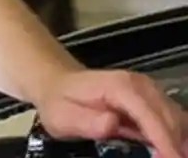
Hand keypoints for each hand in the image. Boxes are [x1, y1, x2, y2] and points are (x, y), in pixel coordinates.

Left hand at [33, 69, 187, 157]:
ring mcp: (148, 91)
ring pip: (176, 119)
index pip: (150, 116)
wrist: (59, 85)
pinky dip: (174, 136)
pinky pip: (172, 120)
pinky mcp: (152, 100)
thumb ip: (87, 121)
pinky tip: (168, 151)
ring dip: (177, 141)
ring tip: (171, 157)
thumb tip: (111, 123)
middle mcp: (140, 85)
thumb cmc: (60, 102)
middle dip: (175, 144)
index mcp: (120, 87)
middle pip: (169, 118)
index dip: (164, 141)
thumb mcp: (63, 116)